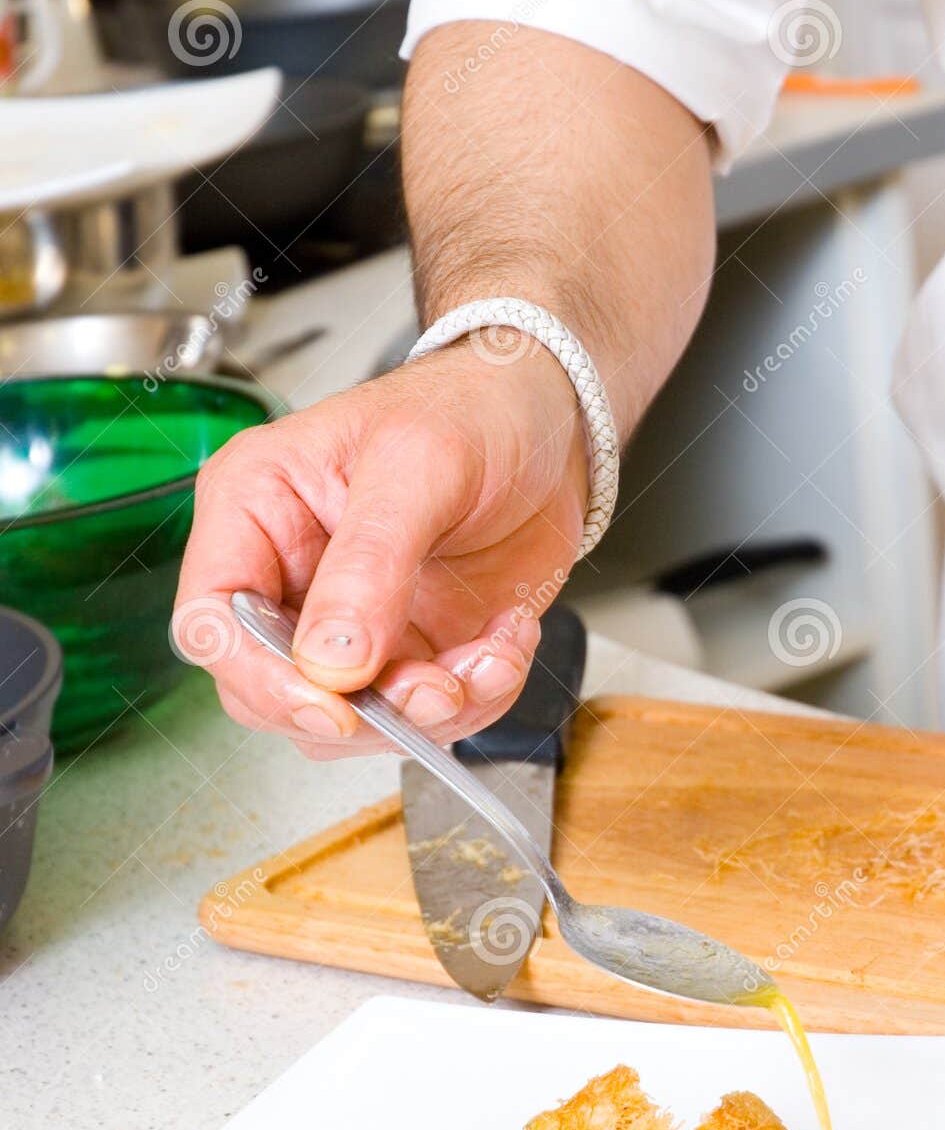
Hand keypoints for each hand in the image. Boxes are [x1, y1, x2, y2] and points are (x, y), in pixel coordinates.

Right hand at [173, 342, 586, 757]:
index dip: (261, 678)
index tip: (334, 705)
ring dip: (432, 710)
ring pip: (354, 721)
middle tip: (436, 686)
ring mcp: (351, 625)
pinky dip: (477, 696)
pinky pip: (426, 717)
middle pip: (275, 692)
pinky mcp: (409, 652)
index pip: (212, 620)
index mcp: (255, 510)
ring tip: (492, 651)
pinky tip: (506, 640)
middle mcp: (290, 577)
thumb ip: (370, 566)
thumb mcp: (418, 467)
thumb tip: (330, 663)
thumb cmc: (470, 408)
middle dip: (363, 710)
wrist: (546, 421)